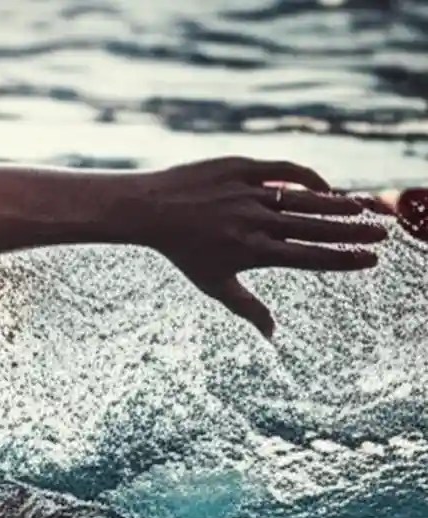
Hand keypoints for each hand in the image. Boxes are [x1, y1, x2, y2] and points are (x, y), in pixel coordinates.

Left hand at [123, 157, 385, 337]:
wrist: (150, 209)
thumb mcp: (214, 284)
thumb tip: (273, 335)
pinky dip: (308, 177)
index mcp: (253, 252)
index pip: (309, 257)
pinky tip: (326, 187)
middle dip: (353, 232)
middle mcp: (255, 222)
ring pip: (305, 199)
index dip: (343, 259)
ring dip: (338, 205)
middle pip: (315, 227)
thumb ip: (248, 308)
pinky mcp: (241, 168)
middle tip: (382, 234)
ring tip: (364, 210)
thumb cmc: (183, 251)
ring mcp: (249, 193)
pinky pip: (284, 170)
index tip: (371, 260)